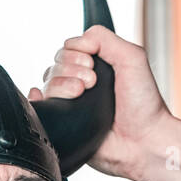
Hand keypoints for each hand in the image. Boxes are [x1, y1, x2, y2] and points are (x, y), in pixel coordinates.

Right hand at [27, 25, 172, 180]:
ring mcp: (72, 103)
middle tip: (92, 83)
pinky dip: (37, 98)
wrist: (142, 141)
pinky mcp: (64, 122)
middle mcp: (82, 82)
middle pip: (56, 63)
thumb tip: (78, 40)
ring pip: (48, 82)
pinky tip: (44, 97)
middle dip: (70, 68)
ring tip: (81, 94)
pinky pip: (39, 106)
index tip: (94, 66)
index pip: (70, 47)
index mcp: (96, 66)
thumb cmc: (144, 105)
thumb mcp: (132, 58)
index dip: (77, 53)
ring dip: (61, 85)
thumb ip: (106, 39)